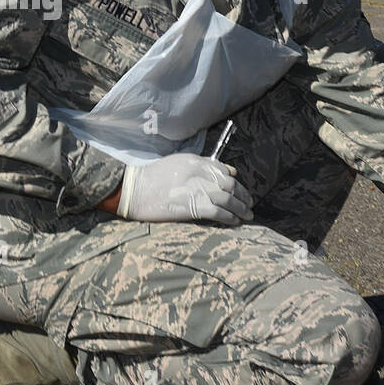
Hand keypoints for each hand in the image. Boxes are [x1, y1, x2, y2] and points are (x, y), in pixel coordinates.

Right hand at [118, 153, 253, 224]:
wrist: (134, 190)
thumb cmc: (153, 178)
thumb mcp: (179, 163)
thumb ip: (204, 166)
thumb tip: (231, 172)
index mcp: (196, 162)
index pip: (224, 171)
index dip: (237, 184)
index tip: (241, 192)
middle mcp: (199, 174)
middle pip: (231, 186)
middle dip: (243, 196)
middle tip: (249, 205)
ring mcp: (196, 190)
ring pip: (228, 200)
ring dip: (241, 209)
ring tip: (247, 216)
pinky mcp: (193, 207)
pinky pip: (219, 212)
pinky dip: (230, 218)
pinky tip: (235, 222)